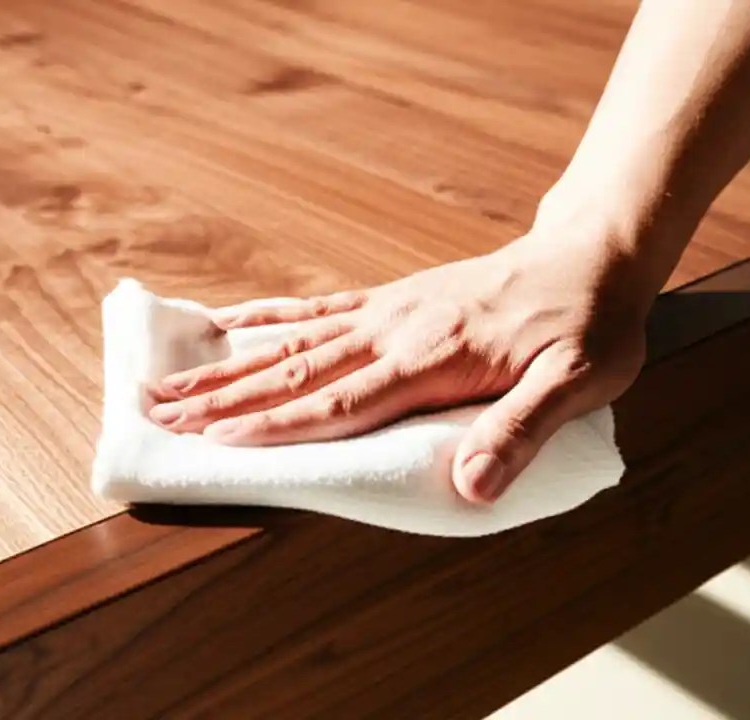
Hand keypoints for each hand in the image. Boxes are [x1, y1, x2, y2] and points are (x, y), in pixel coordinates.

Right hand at [147, 230, 653, 502]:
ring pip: (290, 345)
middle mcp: (394, 334)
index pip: (339, 404)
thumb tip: (472, 487)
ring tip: (167, 381)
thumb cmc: (588, 324)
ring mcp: (385, 314)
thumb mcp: (577, 383)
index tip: (215, 443)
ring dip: (226, 367)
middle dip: (222, 400)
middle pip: (293, 374)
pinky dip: (265, 318)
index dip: (275, 428)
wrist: (592, 254)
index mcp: (431, 362)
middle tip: (157, 415)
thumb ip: (520, 432)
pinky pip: (314, 311)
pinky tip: (227, 323)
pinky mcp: (389, 301)